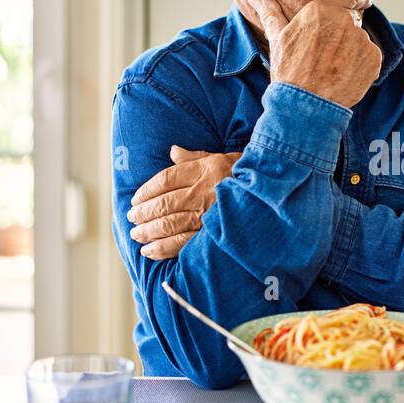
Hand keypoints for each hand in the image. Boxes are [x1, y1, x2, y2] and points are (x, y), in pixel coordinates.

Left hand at [127, 146, 241, 258]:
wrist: (272, 192)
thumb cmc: (245, 176)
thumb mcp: (221, 158)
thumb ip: (194, 157)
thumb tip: (172, 151)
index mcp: (204, 170)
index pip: (165, 180)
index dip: (146, 190)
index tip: (136, 199)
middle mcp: (203, 191)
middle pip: (163, 203)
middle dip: (143, 213)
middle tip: (131, 219)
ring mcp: (208, 214)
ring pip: (168, 223)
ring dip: (148, 230)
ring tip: (136, 235)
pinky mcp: (212, 233)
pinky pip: (182, 242)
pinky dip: (162, 248)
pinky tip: (150, 251)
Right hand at [248, 0, 380, 108]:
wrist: (306, 106)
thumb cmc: (289, 72)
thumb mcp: (278, 39)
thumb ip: (271, 13)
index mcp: (323, 10)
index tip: (362, 0)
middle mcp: (346, 21)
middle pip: (354, 18)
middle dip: (345, 30)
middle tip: (329, 50)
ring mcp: (362, 41)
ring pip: (361, 39)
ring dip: (352, 48)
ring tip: (332, 66)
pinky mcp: (373, 60)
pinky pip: (370, 56)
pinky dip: (362, 63)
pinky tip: (343, 74)